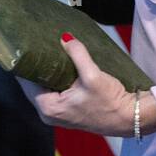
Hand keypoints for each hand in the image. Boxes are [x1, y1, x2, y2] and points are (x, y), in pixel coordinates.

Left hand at [17, 33, 155, 137]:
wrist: (130, 117)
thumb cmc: (111, 102)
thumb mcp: (93, 76)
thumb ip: (77, 54)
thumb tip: (65, 37)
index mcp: (49, 107)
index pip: (26, 82)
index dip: (26, 64)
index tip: (26, 46)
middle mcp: (49, 113)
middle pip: (33, 84)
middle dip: (36, 65)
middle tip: (37, 43)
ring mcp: (58, 113)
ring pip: (43, 86)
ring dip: (46, 71)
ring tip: (48, 49)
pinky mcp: (67, 110)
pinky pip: (53, 90)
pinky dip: (55, 77)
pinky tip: (60, 63)